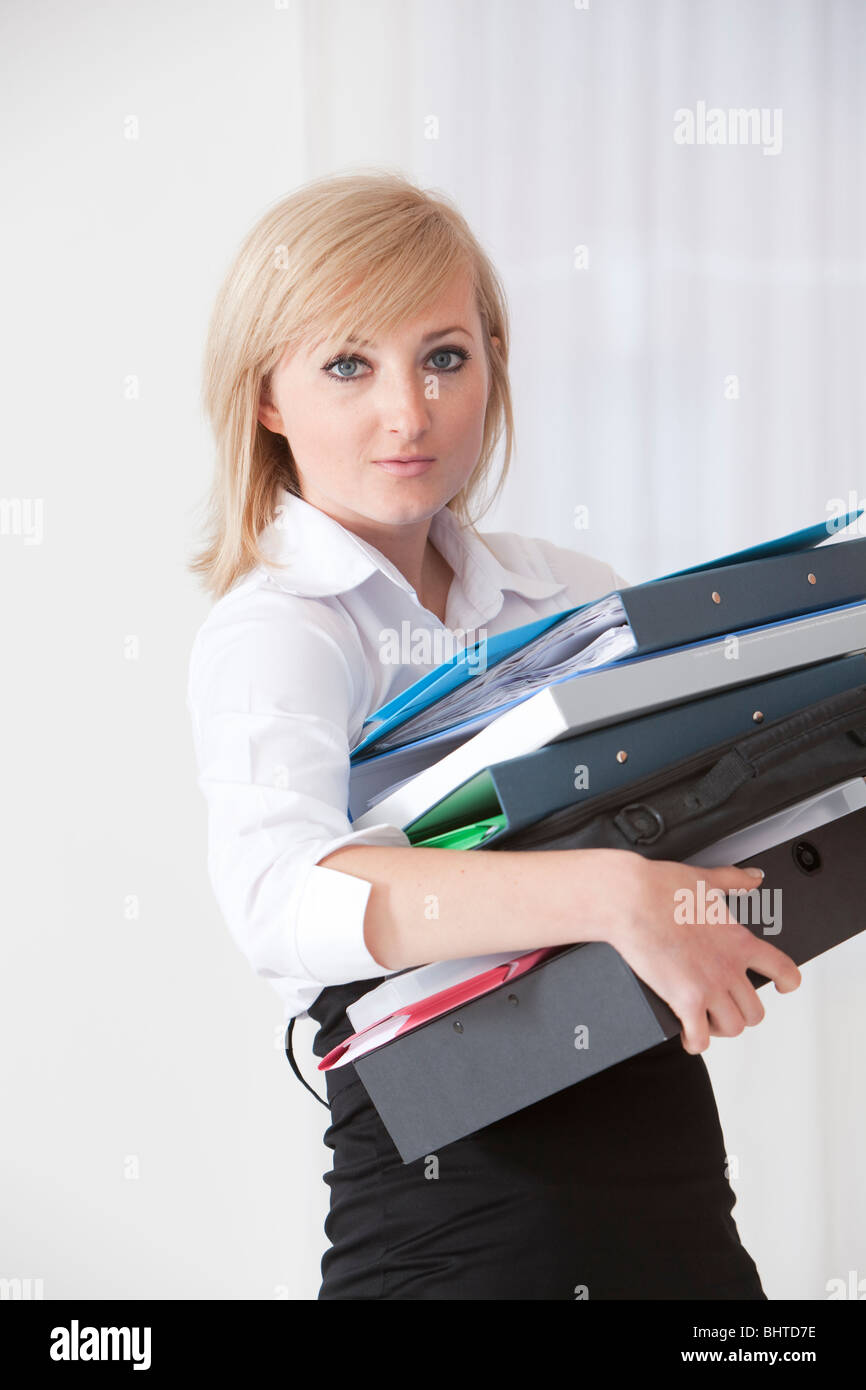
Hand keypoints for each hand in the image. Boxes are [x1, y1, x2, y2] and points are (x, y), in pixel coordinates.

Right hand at [601, 850, 801, 1054]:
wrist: (630, 899)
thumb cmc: (661, 887)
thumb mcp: (706, 879)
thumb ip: (734, 880)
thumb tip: (753, 878)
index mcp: (739, 940)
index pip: (783, 969)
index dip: (788, 982)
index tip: (783, 986)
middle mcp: (729, 968)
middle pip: (755, 1011)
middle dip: (741, 1012)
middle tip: (724, 1006)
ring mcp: (709, 987)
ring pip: (733, 1027)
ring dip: (719, 1028)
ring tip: (704, 1020)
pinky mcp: (684, 1000)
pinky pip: (699, 1038)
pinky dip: (694, 1042)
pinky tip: (687, 1035)